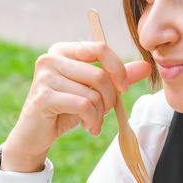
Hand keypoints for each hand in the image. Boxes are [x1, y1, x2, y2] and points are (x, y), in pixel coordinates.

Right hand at [3, 41, 152, 164]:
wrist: (37, 133)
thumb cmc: (66, 109)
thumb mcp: (93, 91)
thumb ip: (116, 77)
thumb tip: (145, 67)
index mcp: (63, 50)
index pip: (100, 48)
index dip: (118, 69)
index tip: (123, 89)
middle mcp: (50, 58)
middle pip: (100, 75)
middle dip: (110, 99)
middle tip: (105, 112)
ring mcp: (44, 76)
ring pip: (93, 93)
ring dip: (100, 113)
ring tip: (92, 121)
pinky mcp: (43, 97)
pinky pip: (84, 105)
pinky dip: (92, 119)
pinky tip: (87, 126)